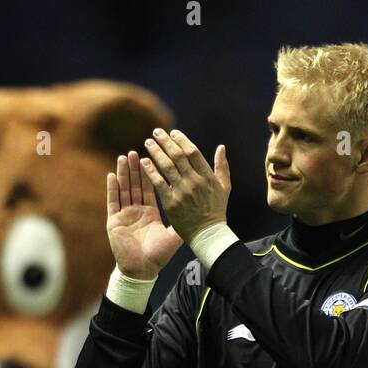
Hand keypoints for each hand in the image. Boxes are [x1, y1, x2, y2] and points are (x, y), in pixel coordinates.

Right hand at [106, 150, 183, 278]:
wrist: (143, 270)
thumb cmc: (159, 256)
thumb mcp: (174, 236)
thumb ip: (183, 221)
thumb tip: (198, 210)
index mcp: (151, 212)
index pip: (152, 187)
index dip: (152, 172)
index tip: (155, 156)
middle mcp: (137, 211)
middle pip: (137, 184)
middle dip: (138, 167)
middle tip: (139, 149)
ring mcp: (125, 214)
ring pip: (124, 189)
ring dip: (124, 172)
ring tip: (125, 156)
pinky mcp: (114, 220)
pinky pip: (113, 201)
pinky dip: (112, 188)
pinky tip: (112, 175)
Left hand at [139, 128, 230, 243]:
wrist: (208, 235)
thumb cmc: (216, 210)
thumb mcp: (224, 188)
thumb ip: (222, 166)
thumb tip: (221, 147)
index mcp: (207, 177)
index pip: (193, 152)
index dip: (182, 140)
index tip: (173, 132)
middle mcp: (195, 182)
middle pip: (177, 156)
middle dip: (166, 142)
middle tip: (156, 132)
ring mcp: (182, 192)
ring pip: (167, 167)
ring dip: (156, 152)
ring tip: (148, 142)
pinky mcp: (171, 203)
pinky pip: (159, 183)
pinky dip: (150, 171)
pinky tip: (143, 161)